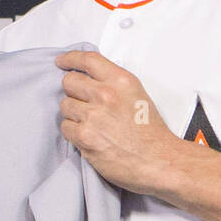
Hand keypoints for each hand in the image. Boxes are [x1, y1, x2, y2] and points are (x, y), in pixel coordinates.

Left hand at [55, 49, 184, 196]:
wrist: (159, 162)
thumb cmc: (151, 133)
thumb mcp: (137, 95)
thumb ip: (114, 84)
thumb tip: (90, 79)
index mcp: (121, 81)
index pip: (87, 60)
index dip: (70, 59)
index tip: (61, 61)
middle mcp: (106, 95)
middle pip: (69, 82)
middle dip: (73, 91)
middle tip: (83, 102)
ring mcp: (93, 116)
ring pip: (65, 105)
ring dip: (73, 113)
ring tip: (92, 123)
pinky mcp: (84, 136)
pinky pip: (65, 127)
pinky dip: (73, 132)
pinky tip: (89, 136)